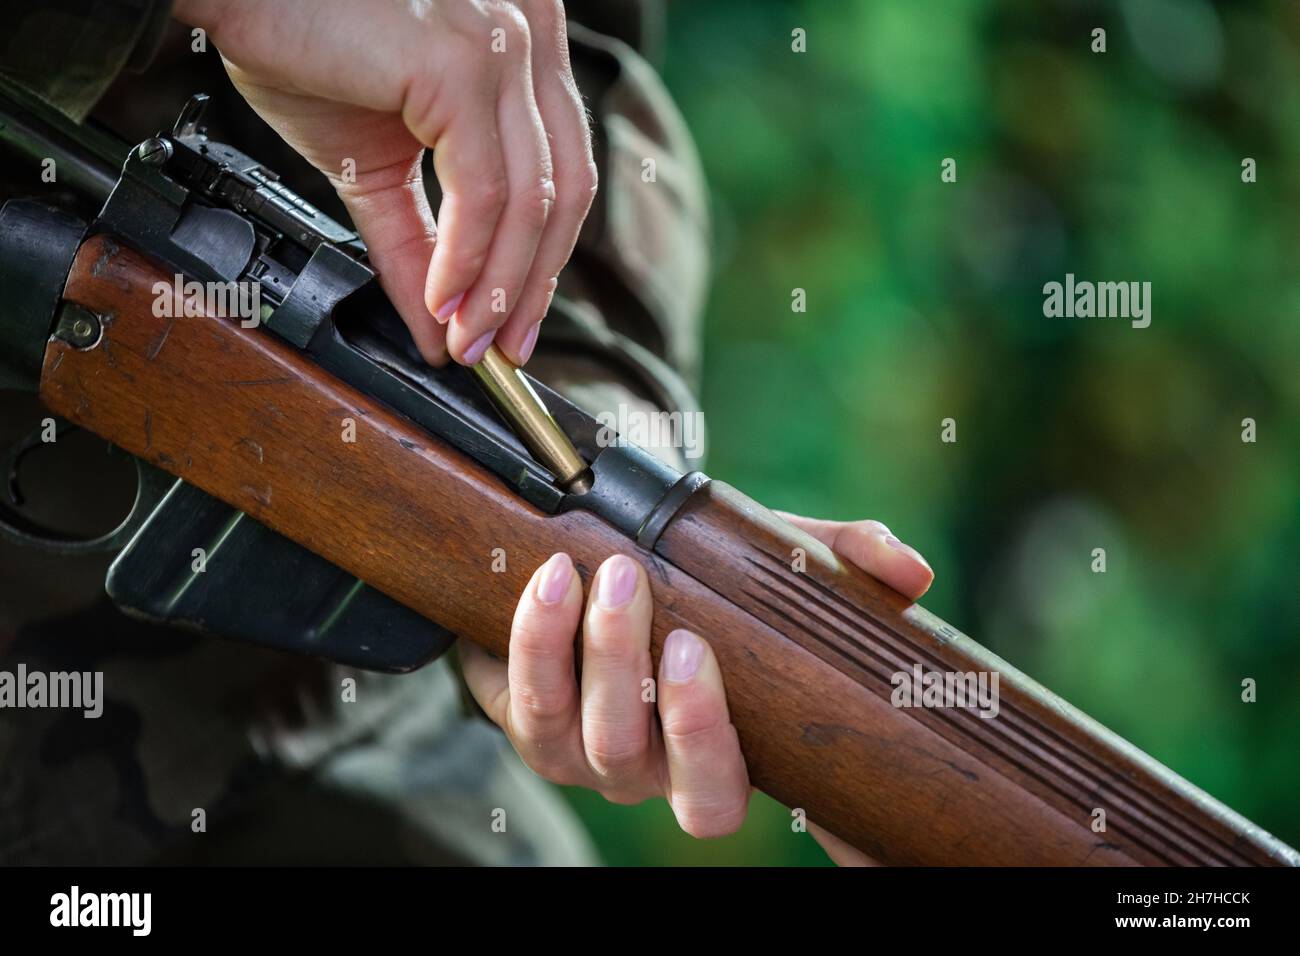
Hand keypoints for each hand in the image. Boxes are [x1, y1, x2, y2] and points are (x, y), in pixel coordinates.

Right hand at [173, 0, 596, 365]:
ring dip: (497, 289)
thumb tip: (437, 320)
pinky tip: (440, 300)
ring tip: (466, 341)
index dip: (544, 257)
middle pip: (566, 188)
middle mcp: (529, 31)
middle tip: (500, 349)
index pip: (564, 169)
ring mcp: (503, 43)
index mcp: (525, 43)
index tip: (515, 321)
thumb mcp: (375, 158)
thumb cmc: (296, 40)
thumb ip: (417, 237)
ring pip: (531, 201)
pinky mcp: (463, 64)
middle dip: (532, 285)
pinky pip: (484, 193)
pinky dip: (465, 260)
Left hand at [460, 514, 933, 863]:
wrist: (601, 562)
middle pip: (647, 764)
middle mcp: (647, 769)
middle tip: (663, 607)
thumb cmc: (704, 582)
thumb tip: (912, 573)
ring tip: (611, 573)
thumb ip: (846, 563)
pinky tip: (553, 576)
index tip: (702, 650)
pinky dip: (536, 636)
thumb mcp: (777, 569)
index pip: (718, 793)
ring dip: (596, 651)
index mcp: (716, 756)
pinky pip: (522, 698)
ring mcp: (581, 752)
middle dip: (655, 692)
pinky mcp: (526, 722)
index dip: (708, 739)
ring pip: (584, 731)